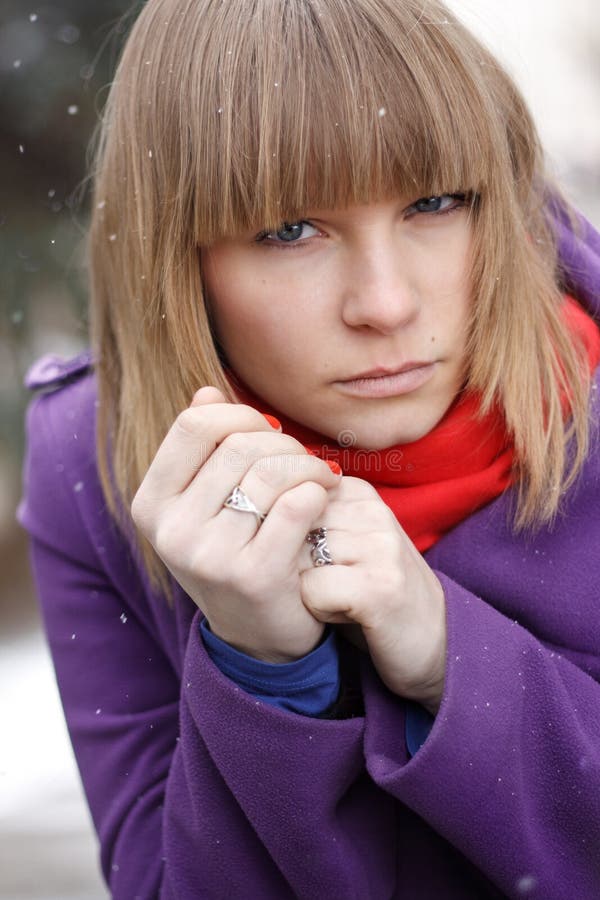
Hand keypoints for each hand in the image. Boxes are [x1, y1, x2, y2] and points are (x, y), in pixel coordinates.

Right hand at [131, 387, 340, 661]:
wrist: (261, 634)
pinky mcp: (253, 576)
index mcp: (151, 504)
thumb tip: (207, 392)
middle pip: (238, 445)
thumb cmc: (237, 553)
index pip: (194, 424)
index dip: (240, 415)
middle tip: (306, 462)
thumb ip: (204, 450)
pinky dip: (318, 492)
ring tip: (324, 478)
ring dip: (310, 466)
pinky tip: (325, 499)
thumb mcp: (207, 505)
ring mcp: (209, 556)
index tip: (268, 432)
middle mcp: (171, 530)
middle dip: (284, 444)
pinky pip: (297, 505)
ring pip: (271, 472)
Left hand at [300, 477, 446, 712]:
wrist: (430, 643)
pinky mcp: (380, 585)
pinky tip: (347, 615)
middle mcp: (371, 510)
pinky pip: (312, 591)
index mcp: (357, 492)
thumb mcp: (338, 542)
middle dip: (291, 564)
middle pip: (285, 528)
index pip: (283, 497)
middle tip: (330, 584)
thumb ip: (302, 517)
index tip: (323, 561)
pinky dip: (317, 610)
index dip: (285, 540)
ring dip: (304, 588)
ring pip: (294, 559)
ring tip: (340, 598)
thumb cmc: (368, 592)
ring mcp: (379, 545)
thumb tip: (243, 504)